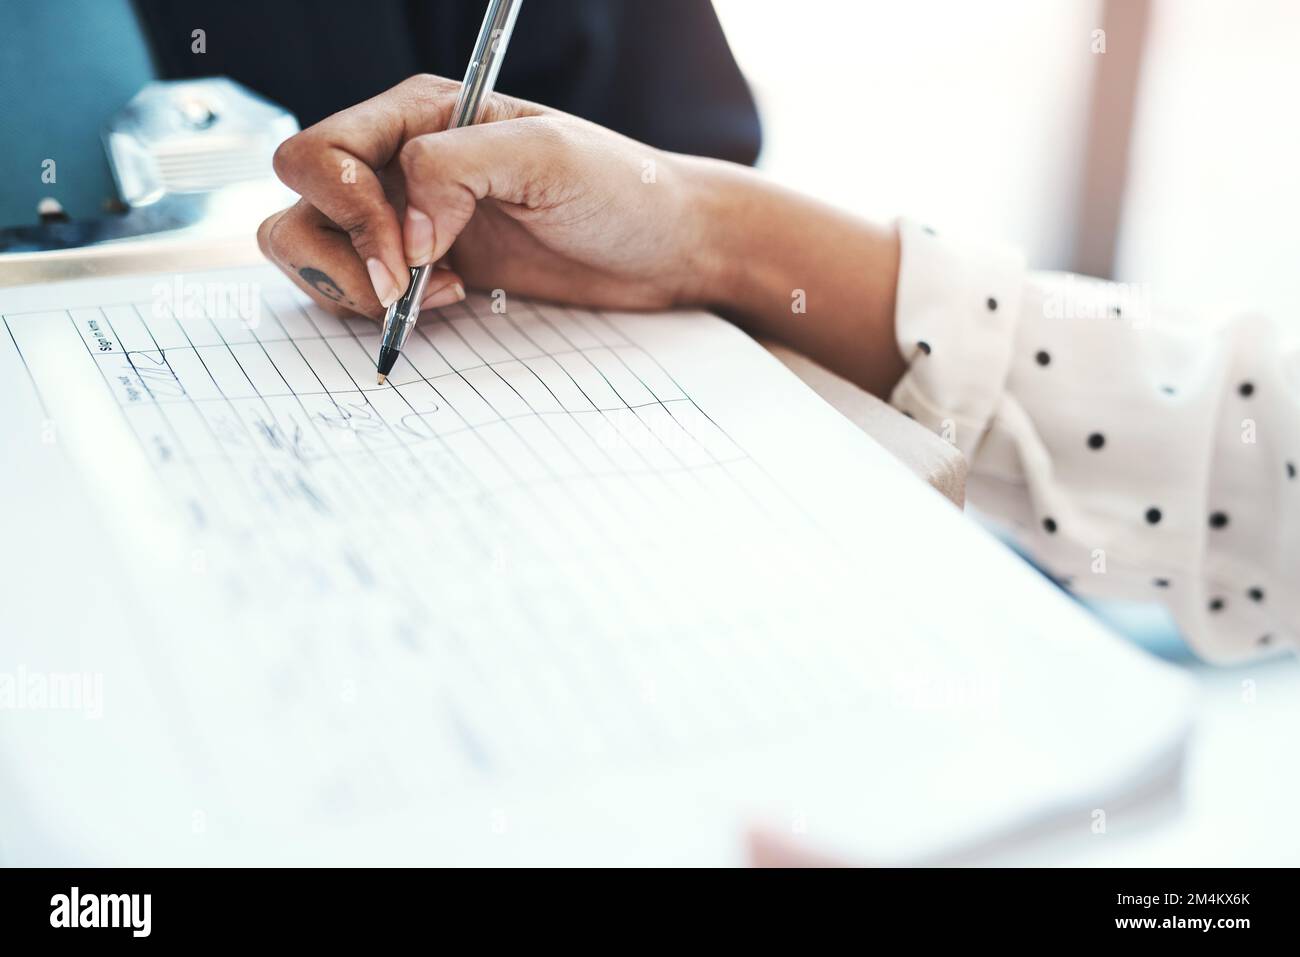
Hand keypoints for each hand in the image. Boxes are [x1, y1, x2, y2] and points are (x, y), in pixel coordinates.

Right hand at [258, 74, 707, 320]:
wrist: (665, 250)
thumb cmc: (621, 189)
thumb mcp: (546, 155)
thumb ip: (455, 170)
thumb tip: (399, 231)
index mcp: (418, 116)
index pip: (321, 154)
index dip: (349, 211)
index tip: (407, 257)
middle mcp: (400, 163)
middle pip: (299, 203)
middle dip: (339, 256)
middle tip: (406, 284)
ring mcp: (407, 221)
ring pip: (309, 250)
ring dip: (353, 287)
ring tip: (431, 294)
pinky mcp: (423, 271)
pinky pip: (353, 291)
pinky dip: (379, 309)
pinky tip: (449, 301)